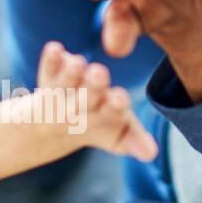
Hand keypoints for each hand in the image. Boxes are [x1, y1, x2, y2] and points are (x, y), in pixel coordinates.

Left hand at [34, 41, 157, 161]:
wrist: (50, 130)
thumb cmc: (98, 124)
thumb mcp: (119, 135)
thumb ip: (136, 141)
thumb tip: (152, 155)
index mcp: (105, 118)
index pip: (112, 113)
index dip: (115, 107)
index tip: (119, 98)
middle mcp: (82, 106)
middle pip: (88, 97)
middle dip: (94, 86)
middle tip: (98, 73)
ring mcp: (63, 92)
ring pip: (67, 82)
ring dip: (72, 72)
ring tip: (77, 62)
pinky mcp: (49, 77)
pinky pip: (48, 68)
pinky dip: (50, 59)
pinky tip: (54, 47)